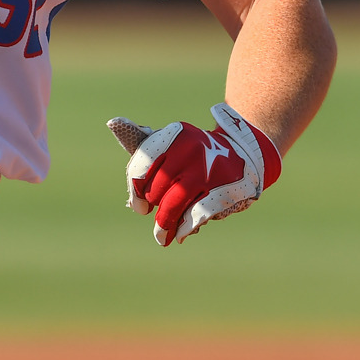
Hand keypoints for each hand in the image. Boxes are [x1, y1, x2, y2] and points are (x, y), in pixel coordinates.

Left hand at [106, 102, 281, 245]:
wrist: (245, 153)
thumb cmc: (195, 153)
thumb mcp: (171, 142)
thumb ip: (143, 143)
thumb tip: (114, 123)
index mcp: (175, 134)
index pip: (143, 161)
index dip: (136, 188)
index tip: (139, 205)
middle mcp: (191, 148)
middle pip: (156, 187)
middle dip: (153, 205)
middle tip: (155, 213)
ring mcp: (208, 169)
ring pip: (173, 203)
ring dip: (164, 223)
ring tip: (162, 236)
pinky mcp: (225, 189)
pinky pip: (196, 214)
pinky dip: (185, 227)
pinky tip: (180, 233)